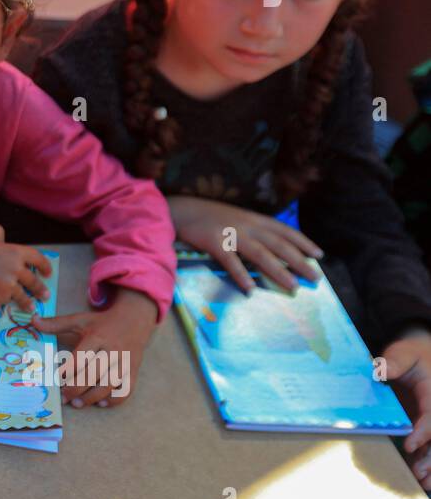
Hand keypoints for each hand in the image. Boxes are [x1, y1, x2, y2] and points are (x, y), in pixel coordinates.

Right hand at [0, 224, 52, 308]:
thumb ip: (2, 237)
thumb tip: (6, 244)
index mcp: (16, 252)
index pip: (38, 259)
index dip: (45, 266)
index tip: (48, 273)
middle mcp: (17, 269)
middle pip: (34, 281)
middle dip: (41, 289)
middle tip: (45, 295)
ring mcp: (10, 284)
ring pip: (24, 295)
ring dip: (30, 302)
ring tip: (32, 306)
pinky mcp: (1, 296)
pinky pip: (9, 300)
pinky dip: (9, 301)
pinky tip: (10, 304)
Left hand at [34, 288, 157, 407]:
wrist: (134, 320)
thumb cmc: (102, 323)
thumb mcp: (80, 320)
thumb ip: (56, 323)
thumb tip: (32, 321)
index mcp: (97, 337)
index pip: (81, 357)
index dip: (68, 372)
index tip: (57, 381)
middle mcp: (112, 350)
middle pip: (94, 374)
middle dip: (77, 389)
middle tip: (65, 398)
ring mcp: (125, 361)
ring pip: (110, 384)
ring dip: (93, 397)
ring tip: (78, 404)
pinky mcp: (133, 370)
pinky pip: (127, 389)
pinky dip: (114, 399)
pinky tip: (101, 403)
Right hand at [168, 195, 322, 293]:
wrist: (180, 209)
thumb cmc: (207, 216)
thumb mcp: (235, 218)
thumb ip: (252, 230)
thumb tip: (270, 248)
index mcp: (254, 218)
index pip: (285, 230)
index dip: (303, 243)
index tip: (319, 256)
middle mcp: (247, 225)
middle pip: (279, 244)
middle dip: (300, 261)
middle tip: (315, 278)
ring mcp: (231, 233)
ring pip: (261, 254)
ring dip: (279, 271)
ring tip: (293, 286)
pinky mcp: (214, 242)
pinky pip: (231, 261)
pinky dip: (242, 275)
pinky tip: (251, 289)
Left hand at [383, 329, 430, 488]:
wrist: (421, 358)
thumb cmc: (411, 356)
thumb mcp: (403, 353)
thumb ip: (394, 361)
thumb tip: (380, 370)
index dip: (423, 432)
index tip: (409, 445)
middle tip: (419, 473)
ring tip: (424, 483)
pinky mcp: (426, 426)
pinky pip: (429, 445)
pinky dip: (426, 460)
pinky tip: (422, 479)